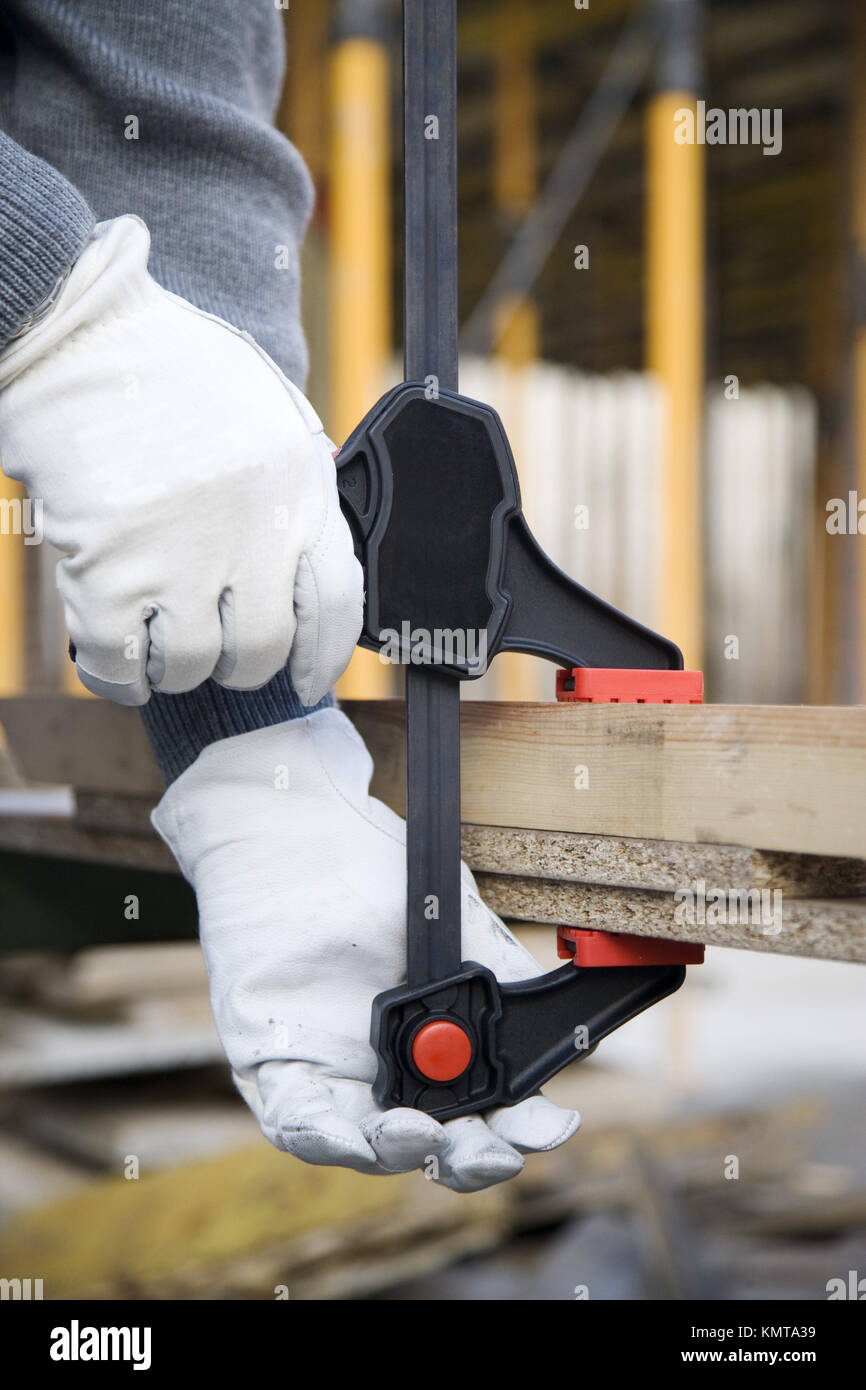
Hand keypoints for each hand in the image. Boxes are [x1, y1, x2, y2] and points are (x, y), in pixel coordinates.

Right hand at [0, 216, 361, 704]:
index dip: (324, 656)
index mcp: (298, 487)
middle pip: (263, 648)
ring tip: (164, 641)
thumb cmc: (172, 371)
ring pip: (193, 663)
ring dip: (179, 667)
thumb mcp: (269, 416)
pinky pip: (119, 659)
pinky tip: (121, 665)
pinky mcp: (106, 566)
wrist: (79, 335)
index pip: (336, 603)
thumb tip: (310, 568)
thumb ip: (298, 490)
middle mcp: (249, 527)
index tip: (308, 678)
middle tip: (224, 653)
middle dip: (245, 666)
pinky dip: (120, 675)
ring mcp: (177, 552)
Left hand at [151, 708, 579, 1191]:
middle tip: (493, 1149)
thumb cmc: (372, 869)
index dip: (523, 1125)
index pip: (490, 1106)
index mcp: (442, 1042)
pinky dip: (321, 1134)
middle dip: (471, 1158)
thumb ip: (492, 976)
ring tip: (423, 1134)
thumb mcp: (445, 924)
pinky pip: (295, 1119)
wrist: (293, 825)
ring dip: (401, 1151)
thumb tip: (552, 1024)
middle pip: (436, 1144)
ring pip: (368, 1144)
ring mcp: (333, 1073)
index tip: (553, 1124)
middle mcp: (392, 1070)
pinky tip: (347, 1134)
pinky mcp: (276, 1065)